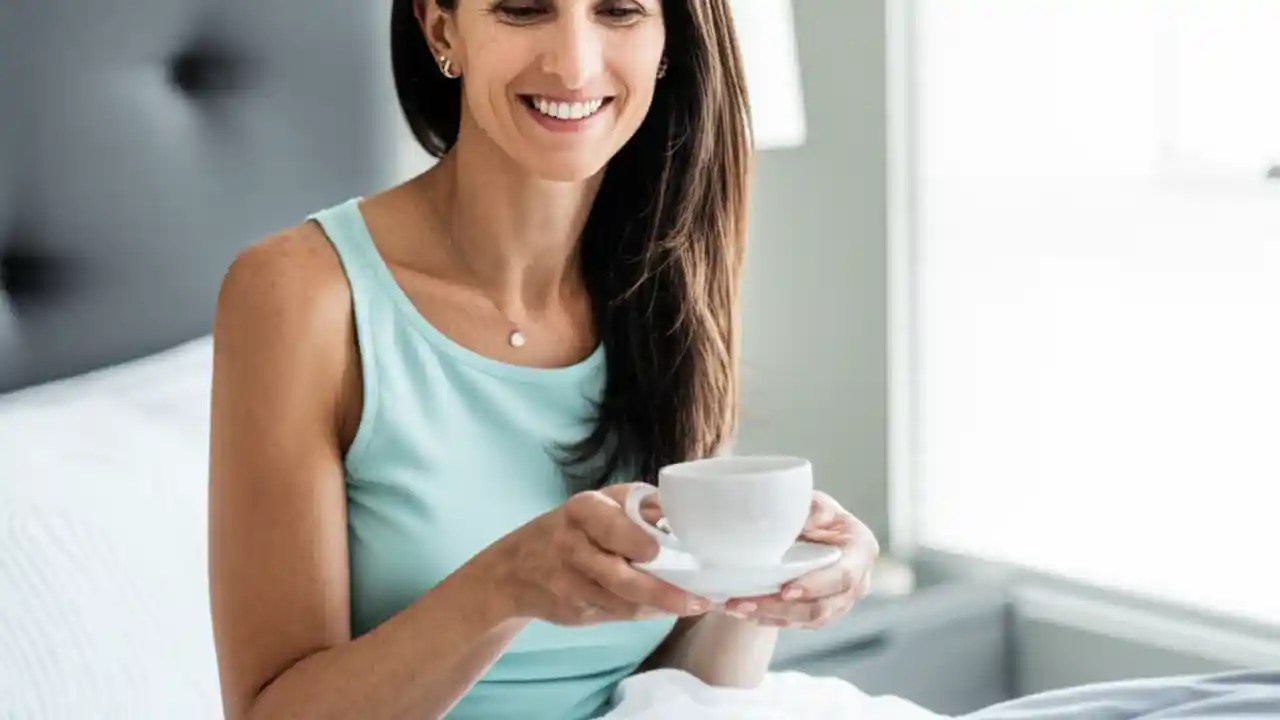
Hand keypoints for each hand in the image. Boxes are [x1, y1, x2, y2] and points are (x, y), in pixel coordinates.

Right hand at [474, 484, 712, 626]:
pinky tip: (666, 609)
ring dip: (660, 606)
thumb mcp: (595, 504)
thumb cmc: (569, 529)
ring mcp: (571, 585)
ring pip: (622, 601)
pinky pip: (617, 615)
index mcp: (581, 512)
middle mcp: (572, 547)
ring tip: (694, 605)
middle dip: (660, 590)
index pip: (607, 526)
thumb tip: (677, 511)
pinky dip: (645, 613)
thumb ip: (634, 504)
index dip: (632, 540)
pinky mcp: (575, 612)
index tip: (656, 552)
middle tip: (698, 598)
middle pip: (618, 575)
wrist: (513, 572)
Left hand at [722, 490, 878, 628]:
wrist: (809, 528)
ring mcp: (839, 602)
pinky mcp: (819, 614)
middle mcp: (857, 582)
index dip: (816, 585)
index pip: (844, 576)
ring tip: (736, 606)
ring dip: (769, 616)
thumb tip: (804, 519)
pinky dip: (766, 618)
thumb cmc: (815, 512)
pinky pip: (793, 624)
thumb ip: (813, 510)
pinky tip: (741, 610)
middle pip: (823, 607)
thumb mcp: (816, 503)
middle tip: (748, 602)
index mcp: (861, 550)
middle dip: (783, 608)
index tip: (786, 590)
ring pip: (805, 621)